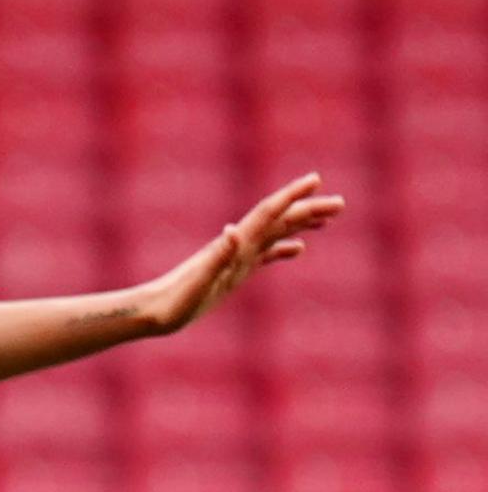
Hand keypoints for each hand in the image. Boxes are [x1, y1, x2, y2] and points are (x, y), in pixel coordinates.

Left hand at [135, 173, 341, 335]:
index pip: (267, 214)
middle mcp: (236, 248)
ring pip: (275, 235)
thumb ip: (216, 258)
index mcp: (233, 246)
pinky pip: (264, 256)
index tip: (315, 179)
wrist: (150, 312)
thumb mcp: (196, 283)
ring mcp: (235, 260)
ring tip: (328, 219)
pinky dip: (282, 249)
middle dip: (308, 210)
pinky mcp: (232, 274)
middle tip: (341, 203)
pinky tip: (298, 249)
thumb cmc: (172, 302)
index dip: (291, 196)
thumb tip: (232, 230)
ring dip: (300, 224)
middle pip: (278, 222)